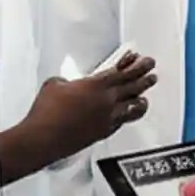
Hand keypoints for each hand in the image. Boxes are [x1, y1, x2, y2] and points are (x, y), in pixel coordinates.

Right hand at [0, 52, 156, 183]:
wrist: (43, 138)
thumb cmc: (46, 112)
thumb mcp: (55, 84)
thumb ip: (69, 81)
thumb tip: (70, 85)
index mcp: (96, 85)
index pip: (122, 70)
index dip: (133, 63)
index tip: (140, 58)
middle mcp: (107, 101)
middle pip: (133, 85)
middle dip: (144, 74)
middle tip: (151, 67)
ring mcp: (108, 118)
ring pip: (134, 105)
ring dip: (142, 96)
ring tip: (146, 93)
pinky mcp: (104, 132)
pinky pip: (124, 120)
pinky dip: (130, 114)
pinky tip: (130, 113)